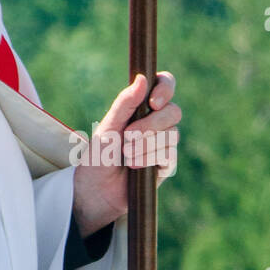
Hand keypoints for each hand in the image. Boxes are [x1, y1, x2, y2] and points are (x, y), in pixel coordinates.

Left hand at [72, 71, 180, 238]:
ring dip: (147, 145)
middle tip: (128, 137)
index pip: (165, 85)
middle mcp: (156, 122)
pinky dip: (150, 159)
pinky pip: (170, 155)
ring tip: (126, 156)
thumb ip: (125, 103)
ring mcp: (164, 143)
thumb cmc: (98, 156)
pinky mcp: (166, 164)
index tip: (152, 102)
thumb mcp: (108, 127)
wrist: (96, 191)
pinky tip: (135, 167)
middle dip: (151, 125)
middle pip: (173, 112)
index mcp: (142, 106)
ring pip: (173, 134)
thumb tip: (142, 78)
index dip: (165, 89)